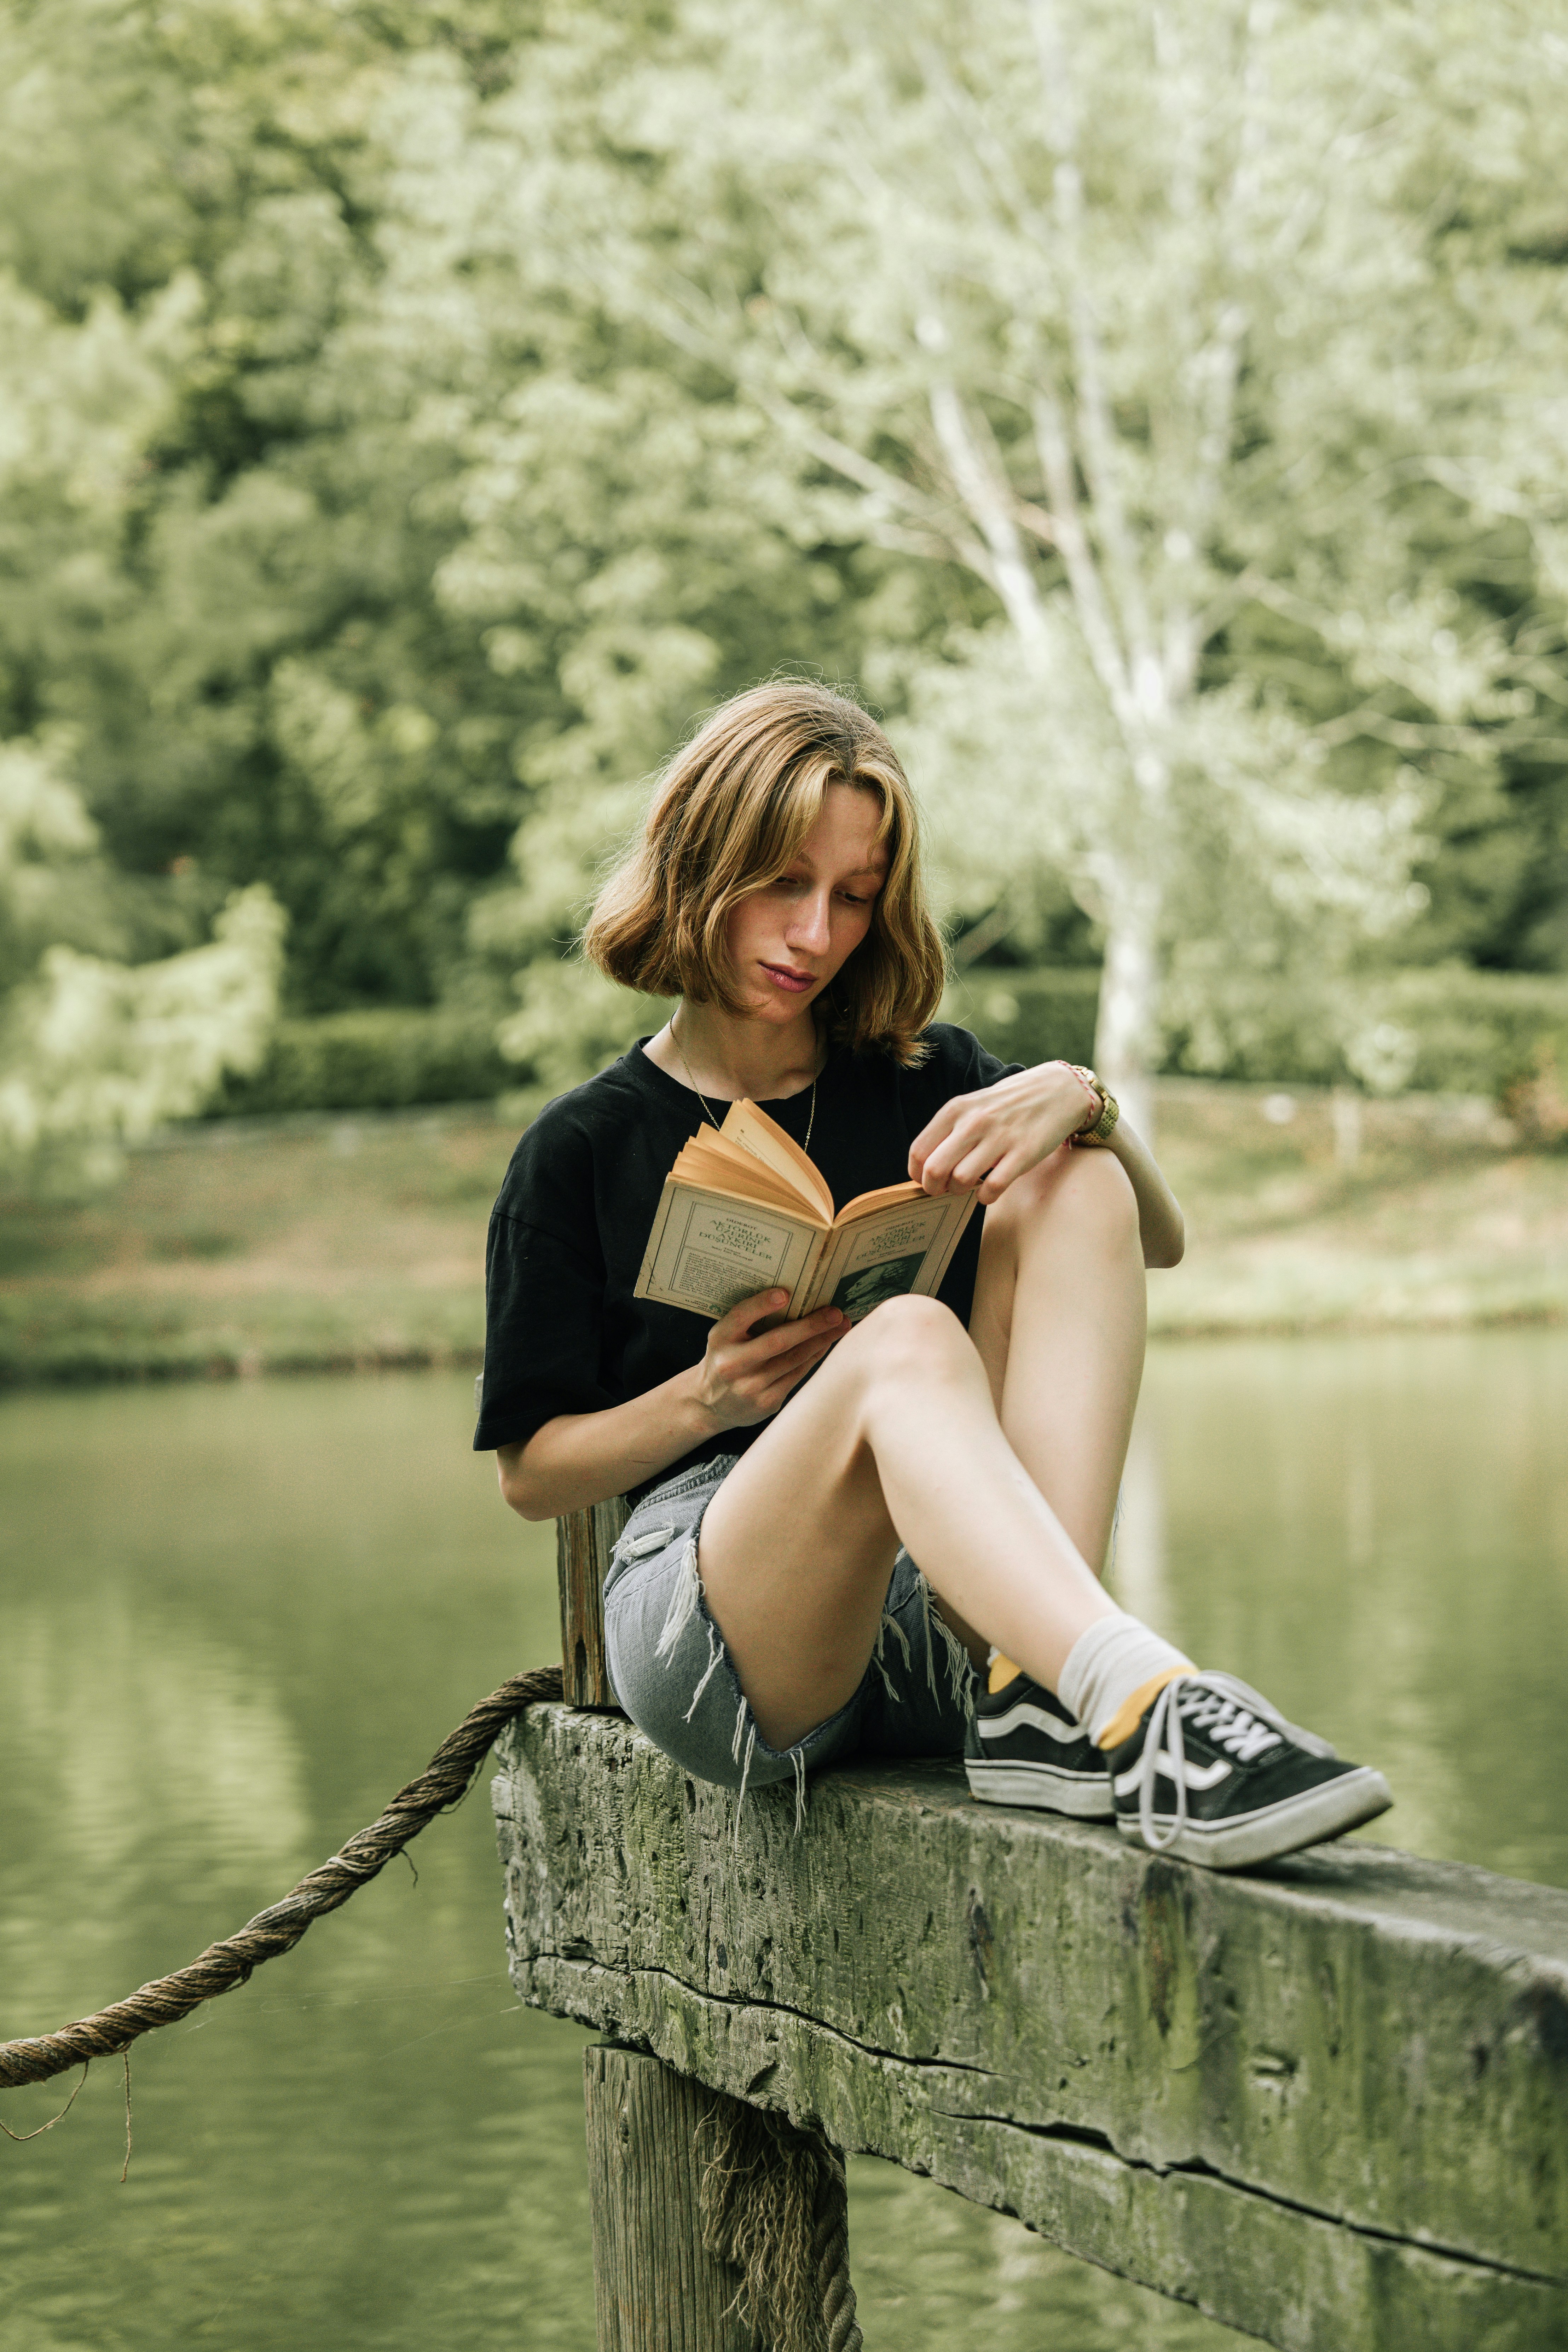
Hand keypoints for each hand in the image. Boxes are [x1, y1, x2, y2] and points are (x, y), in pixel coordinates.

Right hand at [691, 1289, 847, 1429]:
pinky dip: (814, 1357)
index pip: (740, 1316)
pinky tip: (825, 1344)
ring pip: (794, 1359)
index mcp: (720, 1339)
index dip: (762, 1304)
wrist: (711, 1404)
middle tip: (835, 1313)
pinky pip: (797, 1375)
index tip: (785, 1293)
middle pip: (776, 1341)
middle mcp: (732, 1363)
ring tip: (841, 1325)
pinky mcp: (766, 1401)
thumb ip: (750, 1321)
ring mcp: (750, 1386)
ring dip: (821, 1340)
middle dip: (810, 1326)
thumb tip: (798, 1299)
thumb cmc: (727, 1358)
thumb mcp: (727, 1336)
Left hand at [908, 1061, 1097, 1202]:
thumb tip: (926, 1168)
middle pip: (935, 1169)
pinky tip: (990, 1188)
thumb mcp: (971, 1107)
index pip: (919, 1151)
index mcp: (955, 1110)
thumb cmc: (1007, 1105)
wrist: (1055, 1091)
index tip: (928, 1180)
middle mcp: (974, 1122)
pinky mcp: (1024, 1153)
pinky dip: (986, 1196)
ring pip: (962, 1180)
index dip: (918, 1175)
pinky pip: (993, 1188)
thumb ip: (948, 1132)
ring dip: (962, 1191)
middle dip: (935, 1188)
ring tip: (971, 1185)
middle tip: (946, 1189)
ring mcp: (1000, 1137)